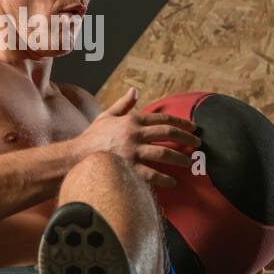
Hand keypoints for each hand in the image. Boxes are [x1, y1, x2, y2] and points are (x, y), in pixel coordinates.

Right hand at [74, 87, 200, 188]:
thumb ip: (123, 104)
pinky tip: (174, 183)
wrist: (75, 157)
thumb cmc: (92, 138)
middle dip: (186, 138)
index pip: (162, 118)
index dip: (181, 122)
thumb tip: (134, 90)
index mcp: (131, 120)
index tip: (193, 127)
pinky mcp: (129, 169)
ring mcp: (132, 152)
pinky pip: (152, 175)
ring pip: (164, 154)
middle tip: (198, 143)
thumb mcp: (106, 116)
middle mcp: (134, 134)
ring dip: (180, 159)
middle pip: (167, 134)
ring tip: (189, 164)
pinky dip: (165, 179)